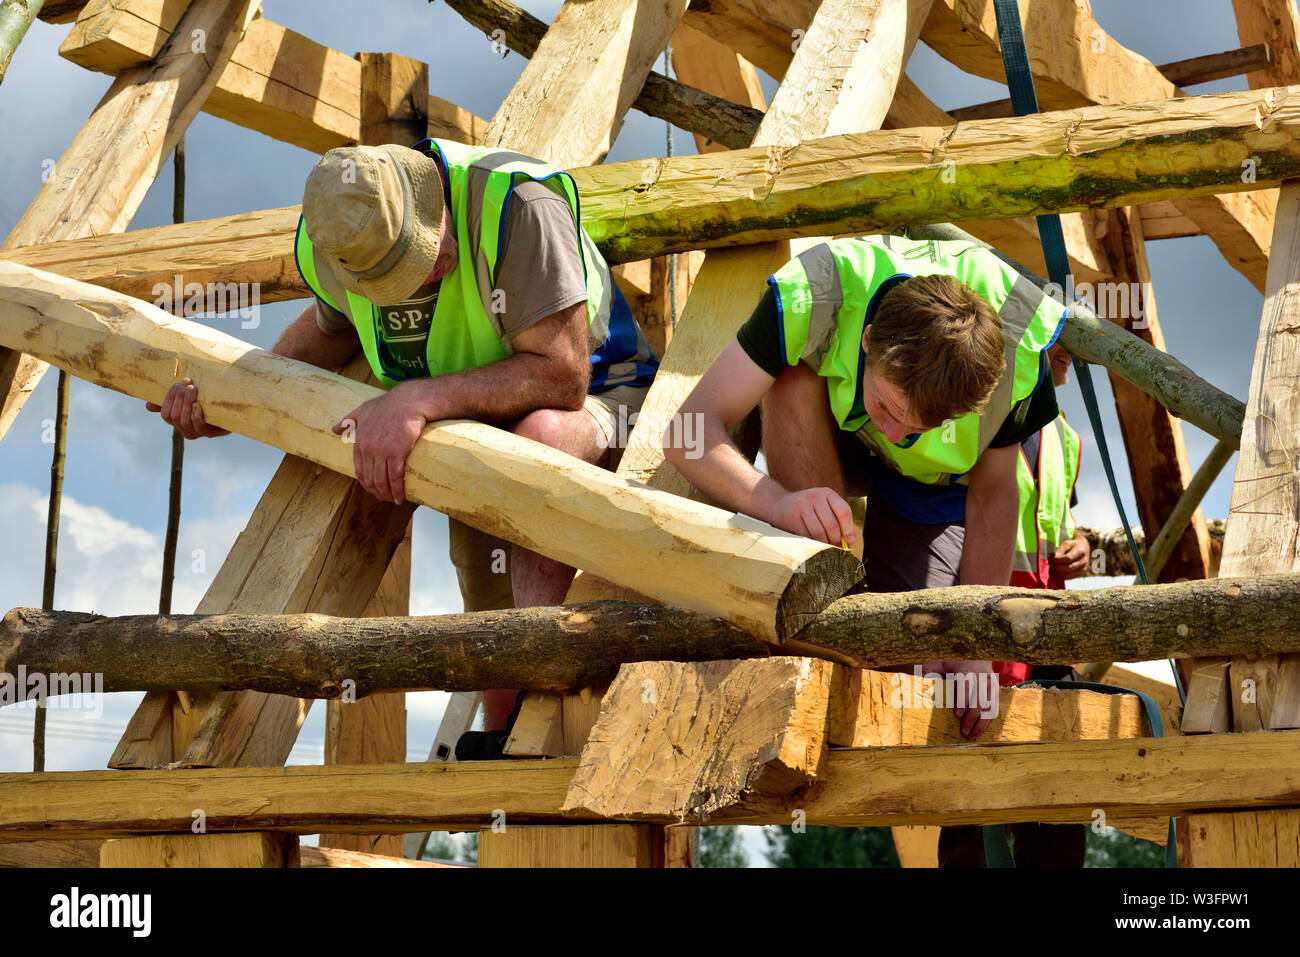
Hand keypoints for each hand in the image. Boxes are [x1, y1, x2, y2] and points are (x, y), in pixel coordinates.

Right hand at [145, 378, 229, 438]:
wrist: (232, 414)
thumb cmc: (208, 405)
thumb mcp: (188, 399)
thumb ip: (172, 399)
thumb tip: (147, 406)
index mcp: (177, 421)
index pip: (165, 413)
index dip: (169, 398)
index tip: (178, 383)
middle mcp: (184, 429)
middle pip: (173, 416)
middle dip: (178, 397)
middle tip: (188, 383)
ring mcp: (196, 432)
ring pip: (183, 420)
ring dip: (187, 402)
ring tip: (193, 389)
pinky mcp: (209, 432)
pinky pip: (198, 425)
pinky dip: (195, 414)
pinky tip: (197, 405)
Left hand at [334, 385, 427, 503]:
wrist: (408, 401)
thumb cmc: (388, 405)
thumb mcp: (363, 410)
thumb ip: (348, 421)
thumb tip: (334, 429)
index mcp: (359, 441)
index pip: (359, 470)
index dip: (366, 484)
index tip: (374, 490)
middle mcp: (368, 448)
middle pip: (370, 478)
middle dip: (377, 492)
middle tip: (385, 499)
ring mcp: (382, 451)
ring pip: (381, 480)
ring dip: (387, 494)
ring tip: (393, 500)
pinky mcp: (397, 453)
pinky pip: (394, 477)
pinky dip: (397, 490)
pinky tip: (400, 498)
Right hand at [769, 487, 854, 546]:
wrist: (777, 504)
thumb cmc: (807, 509)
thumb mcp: (824, 508)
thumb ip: (840, 520)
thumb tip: (851, 538)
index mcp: (827, 493)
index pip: (844, 510)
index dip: (848, 528)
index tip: (849, 540)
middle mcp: (815, 496)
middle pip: (832, 524)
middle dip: (836, 540)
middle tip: (837, 548)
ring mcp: (802, 506)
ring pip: (819, 532)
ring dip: (825, 544)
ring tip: (826, 549)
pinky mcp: (792, 517)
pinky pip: (806, 536)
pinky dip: (812, 544)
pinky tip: (813, 545)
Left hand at [922, 659, 998, 740]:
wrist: (973, 652)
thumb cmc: (951, 660)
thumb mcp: (937, 662)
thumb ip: (923, 668)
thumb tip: (896, 668)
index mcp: (966, 667)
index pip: (966, 684)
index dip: (962, 699)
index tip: (957, 714)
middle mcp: (981, 675)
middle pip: (979, 699)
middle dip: (971, 717)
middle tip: (963, 732)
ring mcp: (991, 683)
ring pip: (990, 706)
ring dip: (981, 724)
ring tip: (972, 737)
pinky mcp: (996, 690)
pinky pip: (995, 708)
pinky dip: (988, 721)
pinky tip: (980, 732)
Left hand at [1050, 536, 1089, 579]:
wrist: (1084, 547)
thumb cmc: (1073, 545)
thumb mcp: (1066, 544)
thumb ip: (1060, 550)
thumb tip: (1053, 558)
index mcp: (1081, 552)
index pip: (1068, 558)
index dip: (1058, 560)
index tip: (1050, 559)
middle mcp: (1084, 561)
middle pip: (1068, 568)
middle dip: (1056, 567)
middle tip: (1050, 565)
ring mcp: (1083, 568)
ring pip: (1068, 574)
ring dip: (1058, 572)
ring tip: (1052, 568)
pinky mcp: (1081, 573)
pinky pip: (1069, 577)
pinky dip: (1061, 575)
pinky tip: (1057, 571)